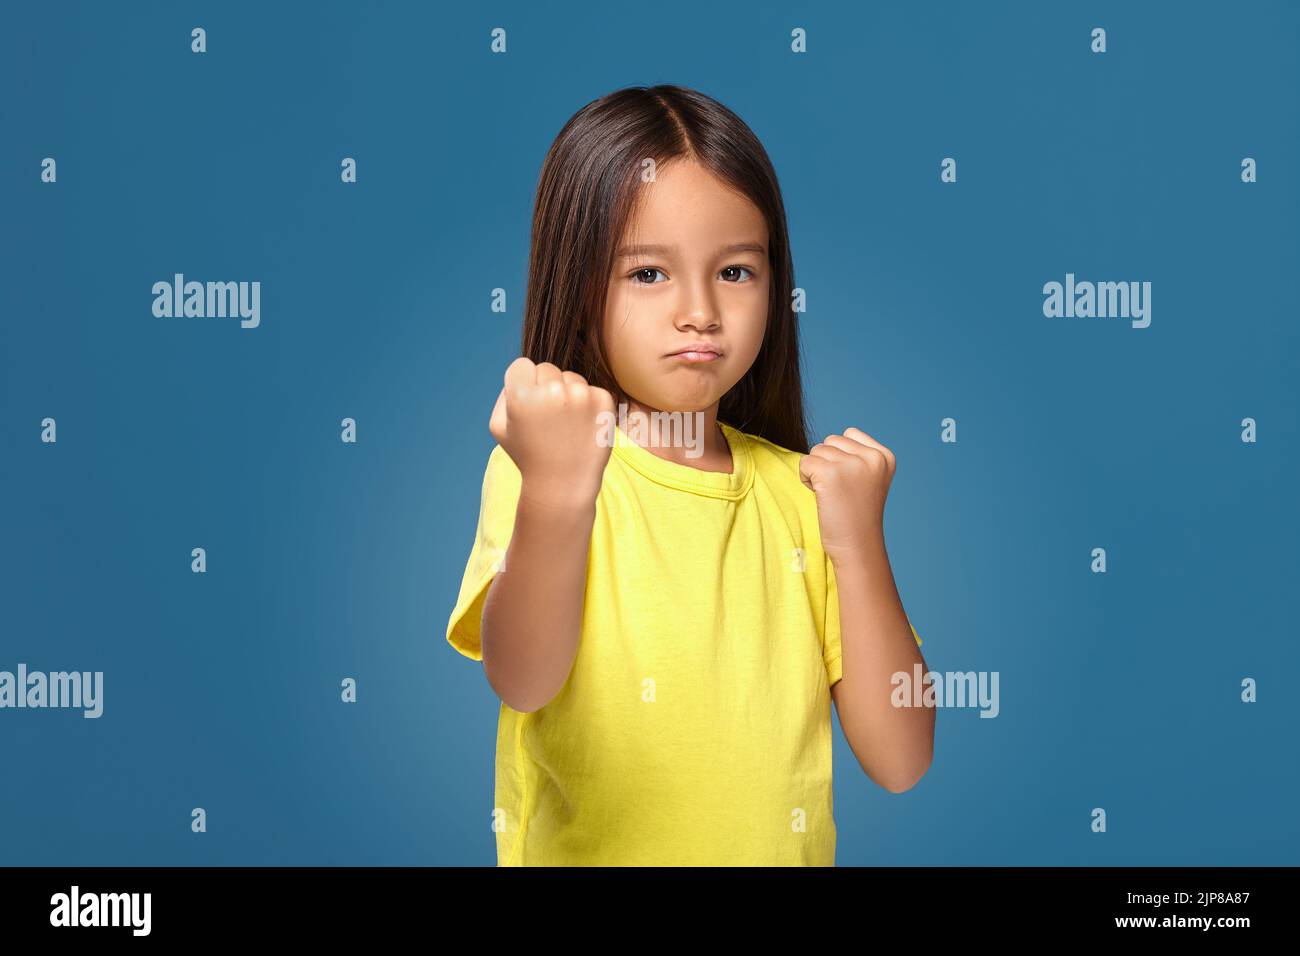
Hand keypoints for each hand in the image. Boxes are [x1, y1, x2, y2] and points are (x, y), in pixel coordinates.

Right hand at [489, 357, 615, 508]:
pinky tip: (581, 428)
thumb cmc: (528, 455)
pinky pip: (592, 389)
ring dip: (568, 394)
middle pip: (547, 368)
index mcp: (521, 396)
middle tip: (547, 420)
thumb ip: (505, 393)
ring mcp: (581, 396)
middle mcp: (552, 391)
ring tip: (564, 426)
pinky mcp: (603, 401)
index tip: (528, 404)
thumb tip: (524, 372)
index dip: (523, 384)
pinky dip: (588, 404)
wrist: (563, 484)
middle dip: (545, 387)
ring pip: (571, 377)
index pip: (522, 365)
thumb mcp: (499, 427)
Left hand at [798, 427, 895, 565]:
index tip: (851, 483)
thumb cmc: (857, 516)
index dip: (841, 456)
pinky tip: (821, 497)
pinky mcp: (830, 474)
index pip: (849, 434)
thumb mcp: (868, 479)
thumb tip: (827, 443)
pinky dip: (805, 479)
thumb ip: (856, 456)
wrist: (857, 547)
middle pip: (830, 441)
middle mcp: (872, 457)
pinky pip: (804, 463)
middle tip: (840, 491)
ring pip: (816, 450)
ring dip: (816, 471)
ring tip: (832, 495)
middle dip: (827, 463)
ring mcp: (852, 464)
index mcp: (884, 456)